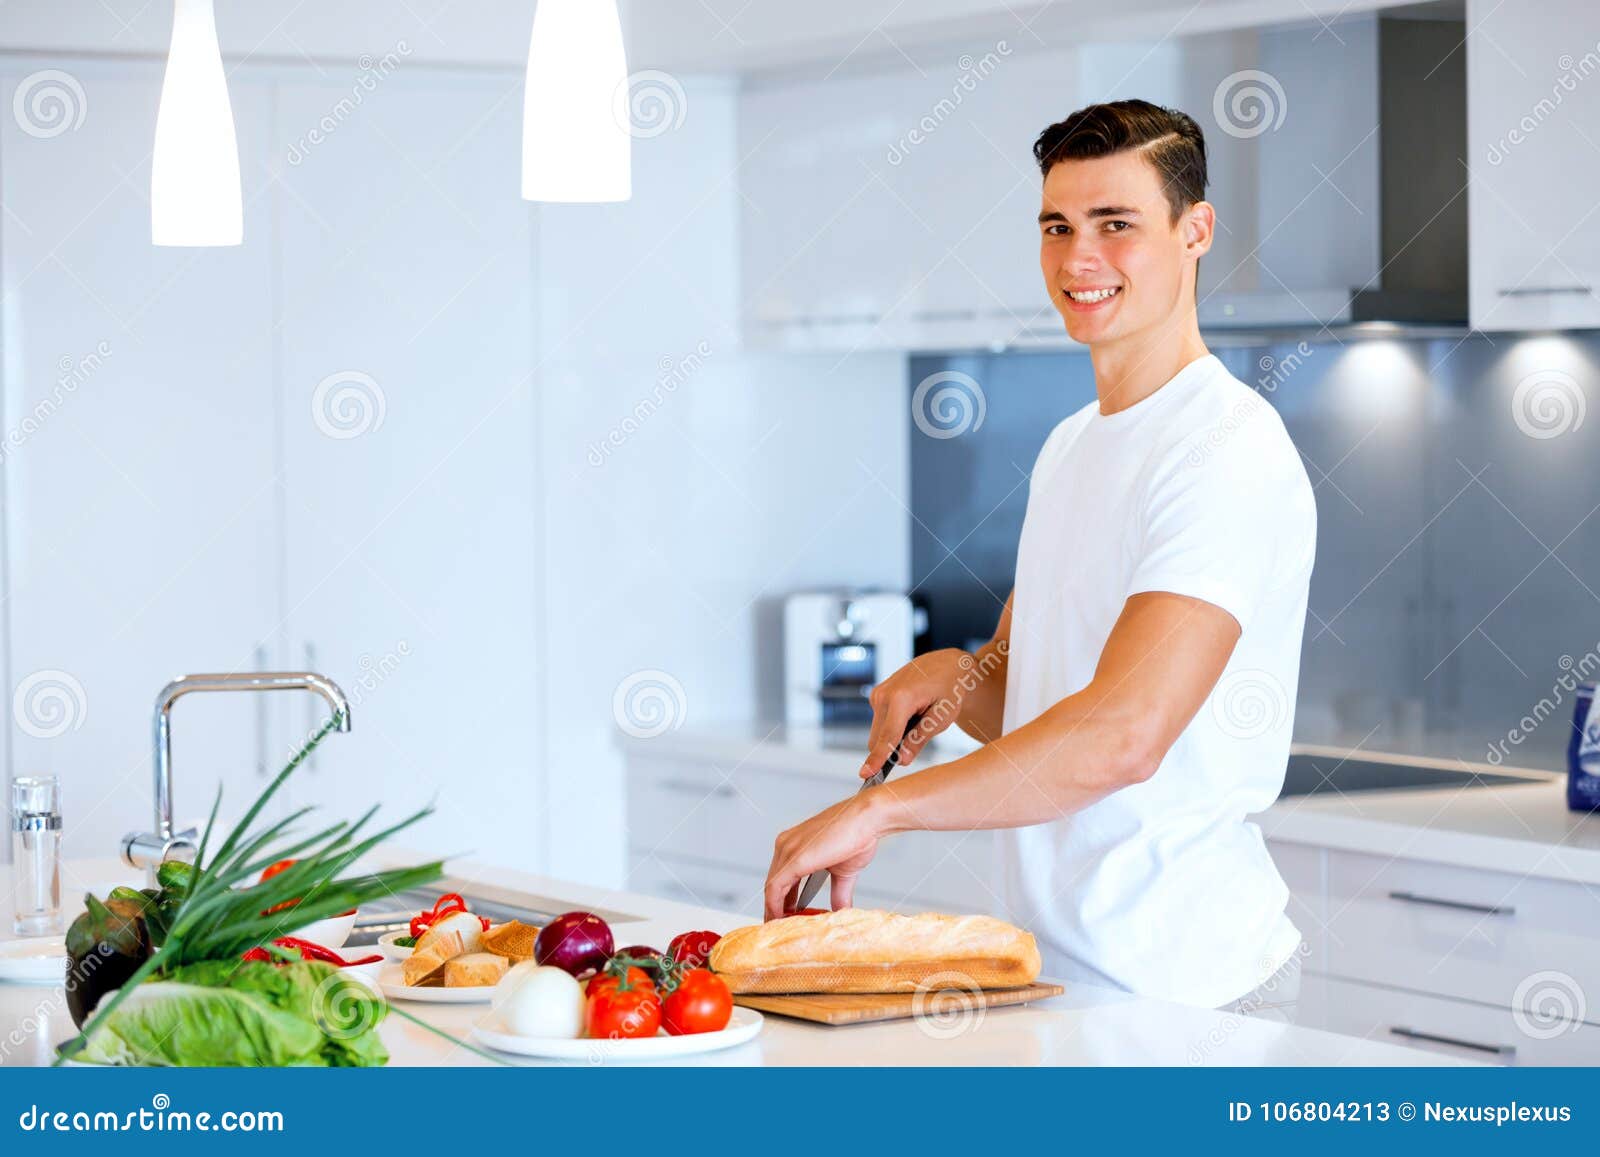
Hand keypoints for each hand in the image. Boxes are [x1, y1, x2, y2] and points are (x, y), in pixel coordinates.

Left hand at [763, 793, 888, 919]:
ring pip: (771, 887)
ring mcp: (787, 850)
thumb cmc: (857, 835)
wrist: (867, 819)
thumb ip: (837, 892)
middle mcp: (785, 845)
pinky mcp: (794, 859)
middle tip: (779, 929)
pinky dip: (776, 905)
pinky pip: (776, 888)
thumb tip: (840, 911)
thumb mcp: (843, 871)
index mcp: (793, 844)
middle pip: (773, 883)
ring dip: (774, 909)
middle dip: (775, 908)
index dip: (780, 900)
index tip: (785, 917)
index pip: (779, 877)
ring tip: (780, 928)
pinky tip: (781, 918)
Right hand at [860, 649, 976, 778]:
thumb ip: (920, 739)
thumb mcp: (942, 717)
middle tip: (919, 736)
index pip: (887, 737)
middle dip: (892, 748)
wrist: (946, 664)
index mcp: (901, 698)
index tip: (865, 774)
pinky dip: (893, 726)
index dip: (878, 759)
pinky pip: (880, 722)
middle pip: (877, 739)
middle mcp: (884, 694)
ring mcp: (878, 694)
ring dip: (894, 736)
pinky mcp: (877, 695)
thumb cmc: (949, 688)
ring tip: (918, 718)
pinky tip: (911, 713)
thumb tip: (902, 759)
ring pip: (877, 732)